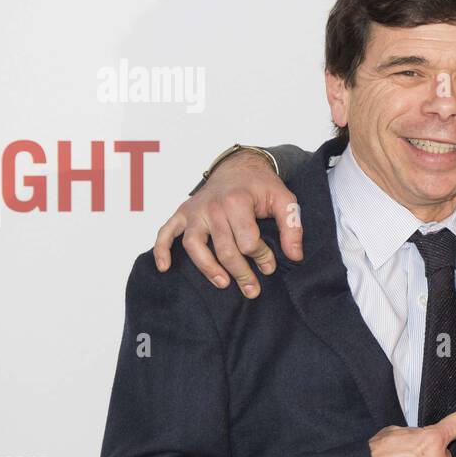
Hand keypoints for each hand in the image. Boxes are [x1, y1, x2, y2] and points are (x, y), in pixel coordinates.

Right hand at [152, 150, 302, 297]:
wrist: (239, 166)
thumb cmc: (262, 186)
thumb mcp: (285, 201)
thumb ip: (292, 227)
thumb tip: (294, 256)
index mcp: (238, 202)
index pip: (248, 241)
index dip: (262, 258)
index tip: (270, 266)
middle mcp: (213, 206)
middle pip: (224, 249)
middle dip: (241, 273)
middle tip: (252, 290)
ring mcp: (195, 211)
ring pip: (195, 246)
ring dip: (208, 268)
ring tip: (223, 284)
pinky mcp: (183, 213)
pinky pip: (166, 232)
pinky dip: (161, 249)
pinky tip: (164, 268)